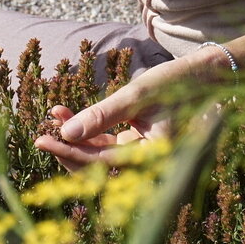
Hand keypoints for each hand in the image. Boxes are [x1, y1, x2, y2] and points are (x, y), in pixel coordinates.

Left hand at [32, 59, 194, 170]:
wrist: (203, 75)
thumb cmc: (174, 82)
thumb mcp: (136, 95)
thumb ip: (103, 115)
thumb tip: (67, 134)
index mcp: (155, 159)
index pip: (102, 163)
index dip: (70, 152)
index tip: (43, 141)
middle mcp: (148, 164)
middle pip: (98, 168)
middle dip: (69, 150)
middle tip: (41, 136)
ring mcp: (141, 155)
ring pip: (100, 157)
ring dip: (75, 139)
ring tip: (54, 116)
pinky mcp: (137, 145)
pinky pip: (107, 145)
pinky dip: (88, 131)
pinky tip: (66, 114)